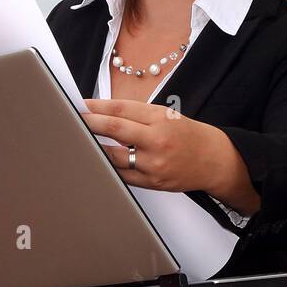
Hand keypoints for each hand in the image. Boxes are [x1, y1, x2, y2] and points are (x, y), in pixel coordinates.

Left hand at [81, 98, 258, 213]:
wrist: (213, 160)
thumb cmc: (188, 135)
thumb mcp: (167, 116)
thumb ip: (137, 114)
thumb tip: (104, 112)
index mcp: (161, 119)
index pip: (122, 109)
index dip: (98, 106)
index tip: (82, 105)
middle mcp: (157, 140)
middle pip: (115, 129)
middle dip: (90, 123)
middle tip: (73, 120)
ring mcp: (154, 163)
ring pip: (114, 155)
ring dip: (95, 147)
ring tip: (81, 141)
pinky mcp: (152, 182)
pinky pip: (122, 174)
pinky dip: (108, 166)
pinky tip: (99, 159)